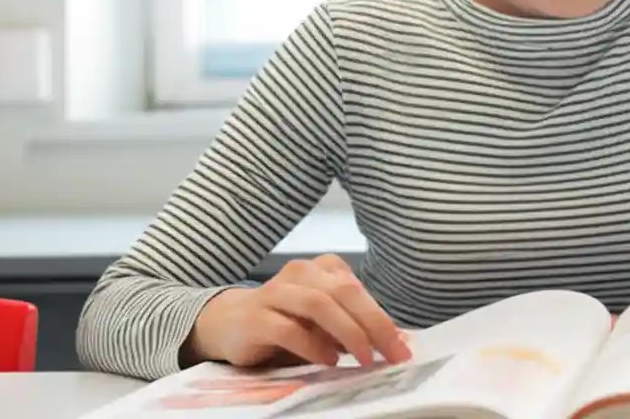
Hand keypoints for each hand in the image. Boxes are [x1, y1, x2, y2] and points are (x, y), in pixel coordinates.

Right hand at [182, 254, 411, 369]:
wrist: (226, 323)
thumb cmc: (283, 321)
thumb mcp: (321, 321)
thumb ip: (350, 324)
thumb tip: (392, 343)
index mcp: (320, 269)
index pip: (357, 290)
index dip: (383, 318)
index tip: (402, 348)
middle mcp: (299, 274)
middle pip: (343, 292)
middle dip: (373, 324)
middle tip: (392, 354)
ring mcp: (274, 293)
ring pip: (318, 304)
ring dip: (347, 332)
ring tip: (364, 358)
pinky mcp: (255, 318)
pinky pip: (288, 328)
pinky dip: (312, 345)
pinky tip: (327, 360)